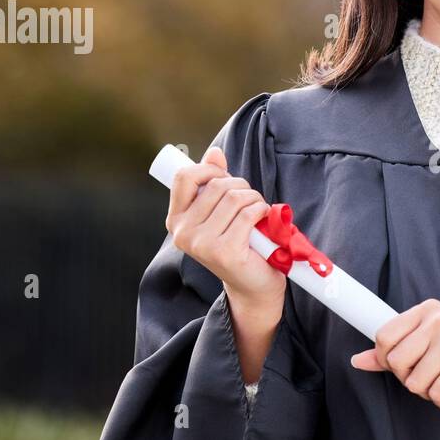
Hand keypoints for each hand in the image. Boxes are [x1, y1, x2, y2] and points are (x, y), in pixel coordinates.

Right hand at [166, 144, 285, 322]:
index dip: (208, 170)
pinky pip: (247, 214)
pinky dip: (262, 211)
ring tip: (258, 212)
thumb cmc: (239, 243)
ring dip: (254, 199)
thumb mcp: (222, 211)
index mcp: (176, 219)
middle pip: (216, 185)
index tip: (225, 178)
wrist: (253, 285)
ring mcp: (201, 243)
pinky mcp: (223, 251)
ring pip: (234, 198)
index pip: (184, 177)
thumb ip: (214, 182)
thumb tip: (215, 153)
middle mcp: (183, 232)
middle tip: (250, 201)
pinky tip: (263, 221)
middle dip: (241, 186)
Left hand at [349, 299, 439, 410]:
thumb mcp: (428, 345)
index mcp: (427, 310)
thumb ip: (393, 352)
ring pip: (413, 382)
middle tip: (430, 377)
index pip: (383, 336)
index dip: (387, 359)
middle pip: (395, 361)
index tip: (405, 366)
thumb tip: (357, 360)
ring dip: (428, 392)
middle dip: (409, 379)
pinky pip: (435, 393)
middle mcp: (437, 319)